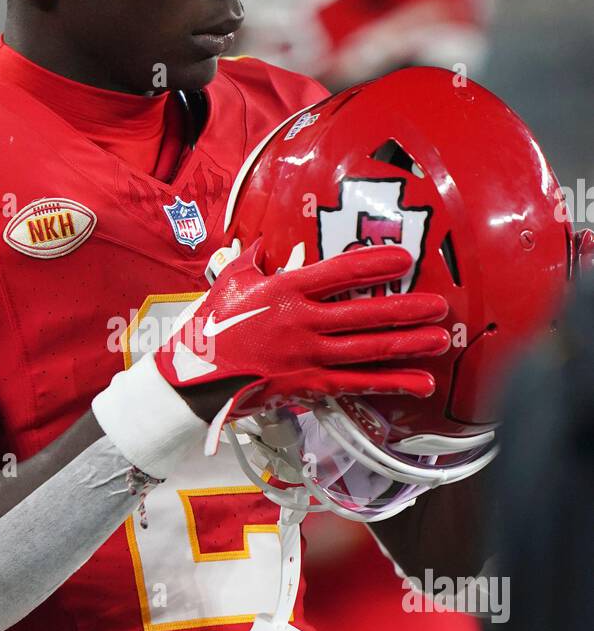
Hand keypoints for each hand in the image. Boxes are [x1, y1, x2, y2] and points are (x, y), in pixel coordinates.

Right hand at [155, 239, 449, 434]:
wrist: (191, 380)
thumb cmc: (209, 328)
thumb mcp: (231, 283)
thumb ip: (257, 260)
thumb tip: (275, 245)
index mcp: (284, 290)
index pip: (339, 271)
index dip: (375, 262)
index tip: (404, 257)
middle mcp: (300, 322)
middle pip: (363, 313)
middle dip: (406, 308)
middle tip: (439, 304)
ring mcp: (306, 356)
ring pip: (366, 349)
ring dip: (407, 345)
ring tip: (439, 340)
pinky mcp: (308, 385)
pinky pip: (356, 384)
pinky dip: (390, 384)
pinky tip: (419, 384)